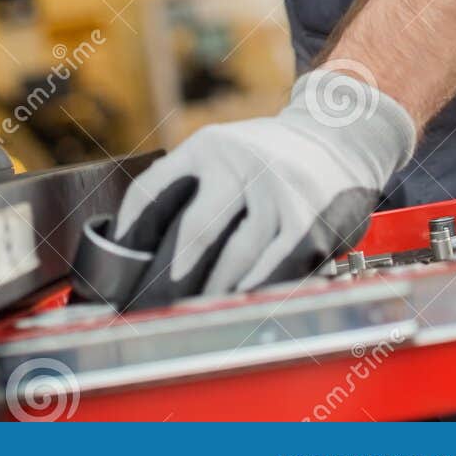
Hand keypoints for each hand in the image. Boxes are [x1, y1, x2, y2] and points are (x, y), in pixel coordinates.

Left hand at [107, 69, 414, 307]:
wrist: (339, 134)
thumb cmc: (267, 157)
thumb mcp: (222, 151)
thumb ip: (184, 187)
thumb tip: (134, 249)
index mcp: (208, 146)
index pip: (153, 191)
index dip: (129, 238)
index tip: (116, 274)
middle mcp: (242, 163)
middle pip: (194, 231)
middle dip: (167, 280)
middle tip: (148, 311)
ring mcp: (279, 192)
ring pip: (236, 258)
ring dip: (210, 295)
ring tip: (188, 321)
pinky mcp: (309, 222)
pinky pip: (274, 269)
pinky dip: (251, 293)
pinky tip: (236, 308)